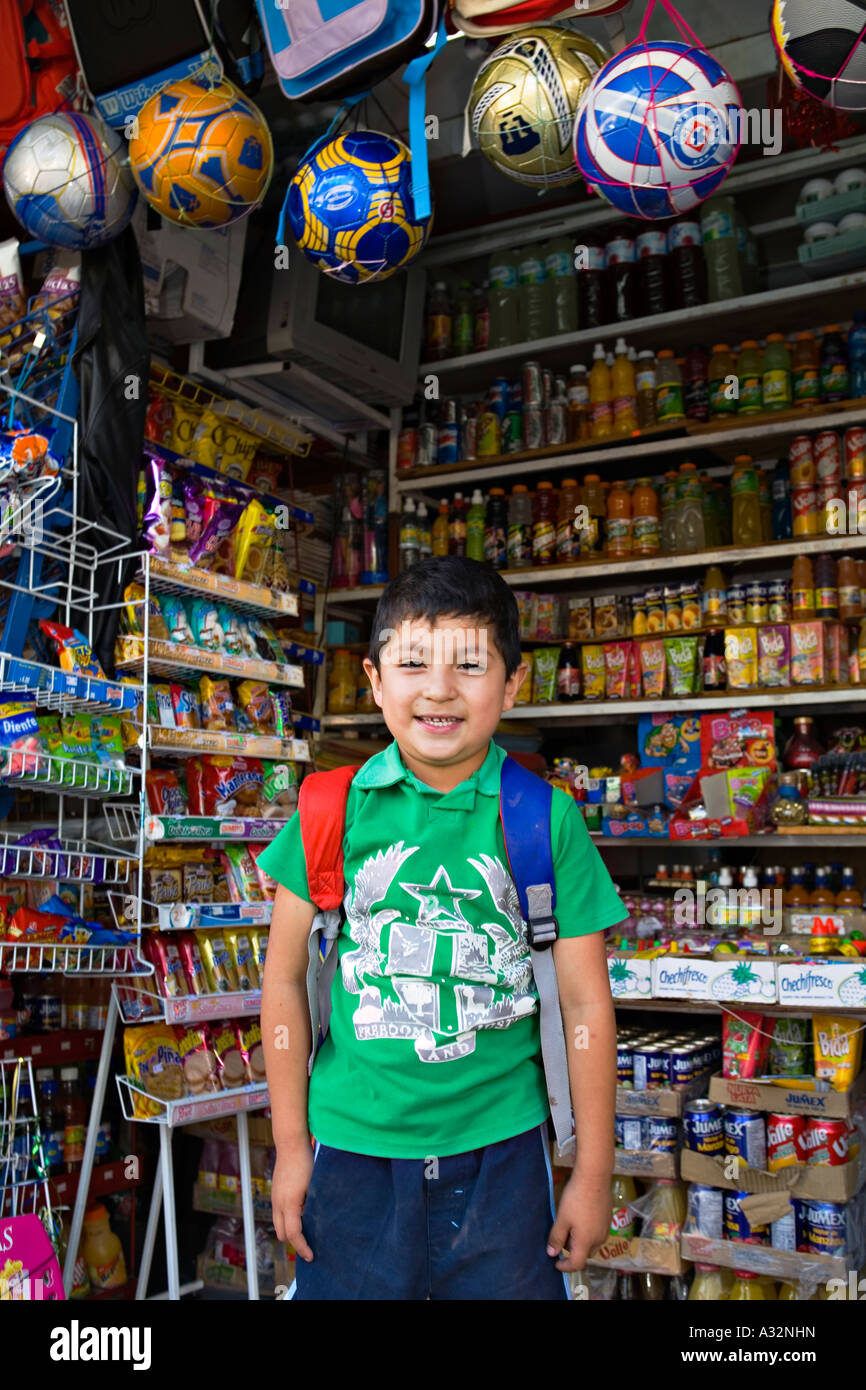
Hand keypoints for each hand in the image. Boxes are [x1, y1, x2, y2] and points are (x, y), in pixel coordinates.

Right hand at [271, 1138, 314, 1260]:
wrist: (291, 1144)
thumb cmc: (306, 1162)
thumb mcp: (314, 1185)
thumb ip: (314, 1204)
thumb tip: (320, 1220)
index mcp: (289, 1204)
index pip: (294, 1234)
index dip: (302, 1248)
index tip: (311, 1256)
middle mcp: (278, 1204)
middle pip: (282, 1234)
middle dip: (295, 1243)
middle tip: (310, 1246)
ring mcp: (275, 1198)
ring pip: (278, 1225)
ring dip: (289, 1231)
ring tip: (306, 1231)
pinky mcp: (275, 1193)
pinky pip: (278, 1214)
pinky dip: (287, 1220)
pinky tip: (300, 1214)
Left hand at [546, 1169, 611, 1272]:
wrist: (594, 1177)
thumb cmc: (576, 1198)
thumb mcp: (562, 1218)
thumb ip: (556, 1237)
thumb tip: (552, 1254)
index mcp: (586, 1242)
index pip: (577, 1264)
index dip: (565, 1267)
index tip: (556, 1264)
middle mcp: (599, 1239)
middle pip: (584, 1254)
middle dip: (571, 1251)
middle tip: (560, 1237)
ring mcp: (605, 1230)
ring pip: (591, 1243)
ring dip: (580, 1241)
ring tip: (569, 1225)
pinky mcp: (608, 1220)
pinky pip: (596, 1233)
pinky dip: (587, 1232)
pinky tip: (579, 1217)